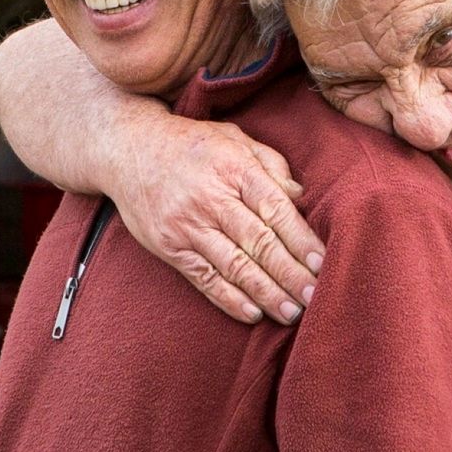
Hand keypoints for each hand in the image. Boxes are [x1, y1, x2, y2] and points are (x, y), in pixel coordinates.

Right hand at [108, 119, 323, 324]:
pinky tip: (252, 313)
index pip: (275, 209)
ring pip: (234, 265)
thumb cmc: (191, 144)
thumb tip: (300, 195)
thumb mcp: (235, 138)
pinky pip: (203, 278)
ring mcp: (188, 225)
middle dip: (290, 274)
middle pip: (259, 242)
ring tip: (291, 312)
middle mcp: (211, 198)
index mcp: (234, 169)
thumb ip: (270, 164)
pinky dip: (228, 298)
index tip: (322, 263)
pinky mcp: (169, 246)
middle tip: (316, 296)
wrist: (128, 147)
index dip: (301, 240)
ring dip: (266, 293)